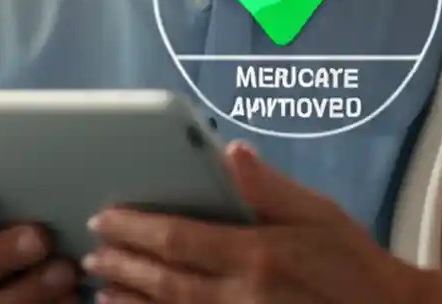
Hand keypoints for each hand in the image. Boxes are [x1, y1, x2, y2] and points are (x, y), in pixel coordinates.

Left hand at [83, 142, 425, 303]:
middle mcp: (242, 294)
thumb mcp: (317, 211)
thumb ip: (269, 186)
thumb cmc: (350, 260)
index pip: (180, 239)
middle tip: (91, 249)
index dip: (136, 227)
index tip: (106, 215)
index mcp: (257, 253)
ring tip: (99, 285)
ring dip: (129, 299)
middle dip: (123, 262)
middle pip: (165, 279)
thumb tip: (231, 152)